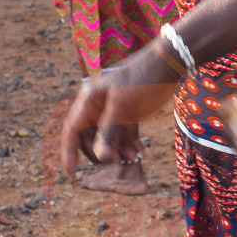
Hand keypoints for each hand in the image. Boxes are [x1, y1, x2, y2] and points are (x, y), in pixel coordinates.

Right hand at [58, 44, 182, 175]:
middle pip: (89, 138)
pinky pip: (124, 136)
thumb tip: (100, 156)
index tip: (71, 172)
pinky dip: (130, 145)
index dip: (68, 151)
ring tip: (134, 158)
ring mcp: (113, 111)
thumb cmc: (141, 80)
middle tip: (115, 160)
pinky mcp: (129, 115)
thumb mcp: (123, 106)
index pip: (72, 129)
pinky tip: (140, 152)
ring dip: (118, 151)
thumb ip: (109, 131)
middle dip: (99, 152)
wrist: (168, 64)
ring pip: (108, 139)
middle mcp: (97, 107)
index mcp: (89, 100)